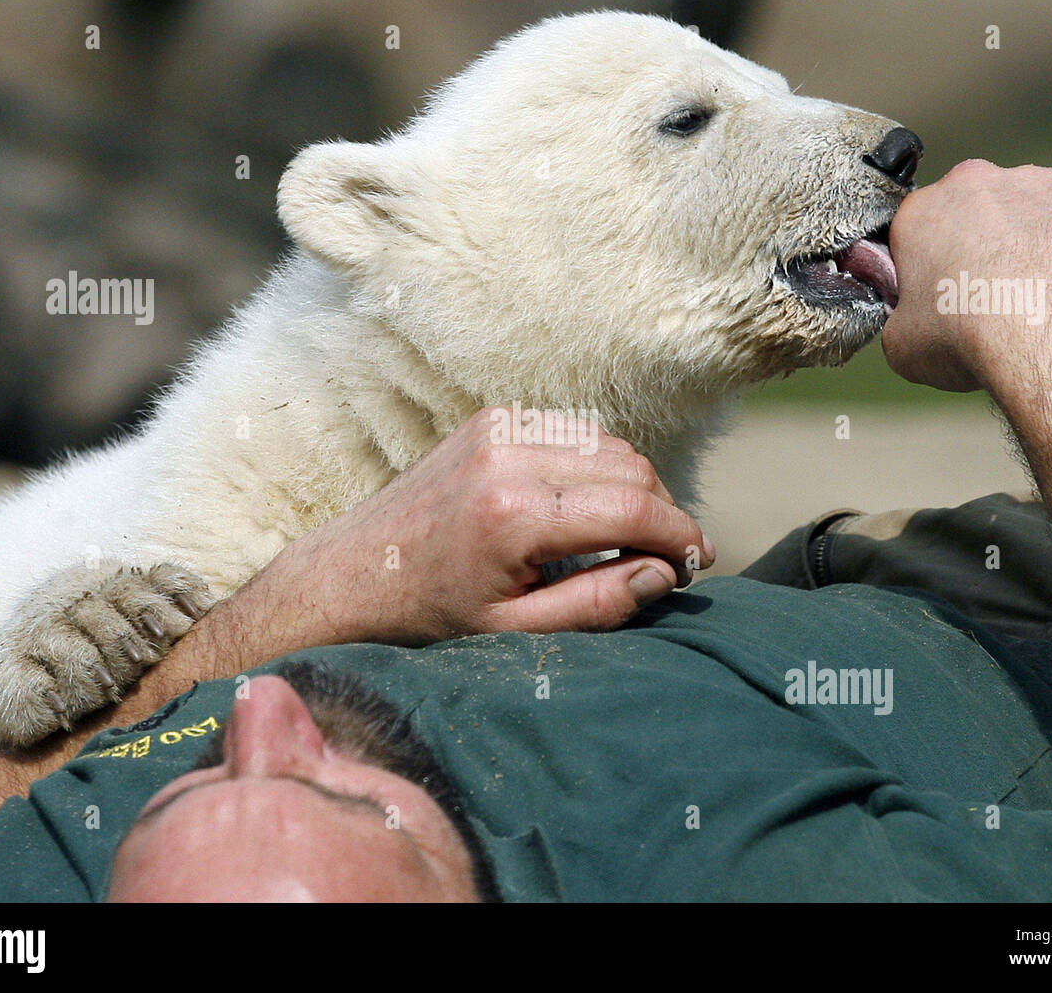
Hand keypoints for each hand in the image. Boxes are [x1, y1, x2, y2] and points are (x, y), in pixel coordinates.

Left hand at [241, 407, 713, 653]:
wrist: (352, 574)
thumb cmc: (429, 614)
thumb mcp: (514, 631)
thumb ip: (597, 605)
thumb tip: (661, 574)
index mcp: (514, 513)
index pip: (634, 509)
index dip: (681, 537)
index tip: (700, 564)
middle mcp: (508, 455)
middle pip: (631, 468)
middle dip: (663, 512)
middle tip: (669, 558)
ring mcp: (498, 427)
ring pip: (608, 444)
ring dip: (633, 487)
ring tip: (630, 536)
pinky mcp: (491, 419)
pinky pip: (573, 432)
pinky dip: (595, 465)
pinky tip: (587, 507)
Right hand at [881, 159, 1051, 393]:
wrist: (1042, 336)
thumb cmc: (966, 340)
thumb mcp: (901, 345)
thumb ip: (902, 317)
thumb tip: (911, 319)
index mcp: (918, 213)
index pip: (919, 230)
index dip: (932, 263)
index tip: (946, 291)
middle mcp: (970, 181)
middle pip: (976, 207)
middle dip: (983, 240)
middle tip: (996, 290)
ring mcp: (1031, 178)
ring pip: (1030, 204)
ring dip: (1033, 234)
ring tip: (1044, 287)